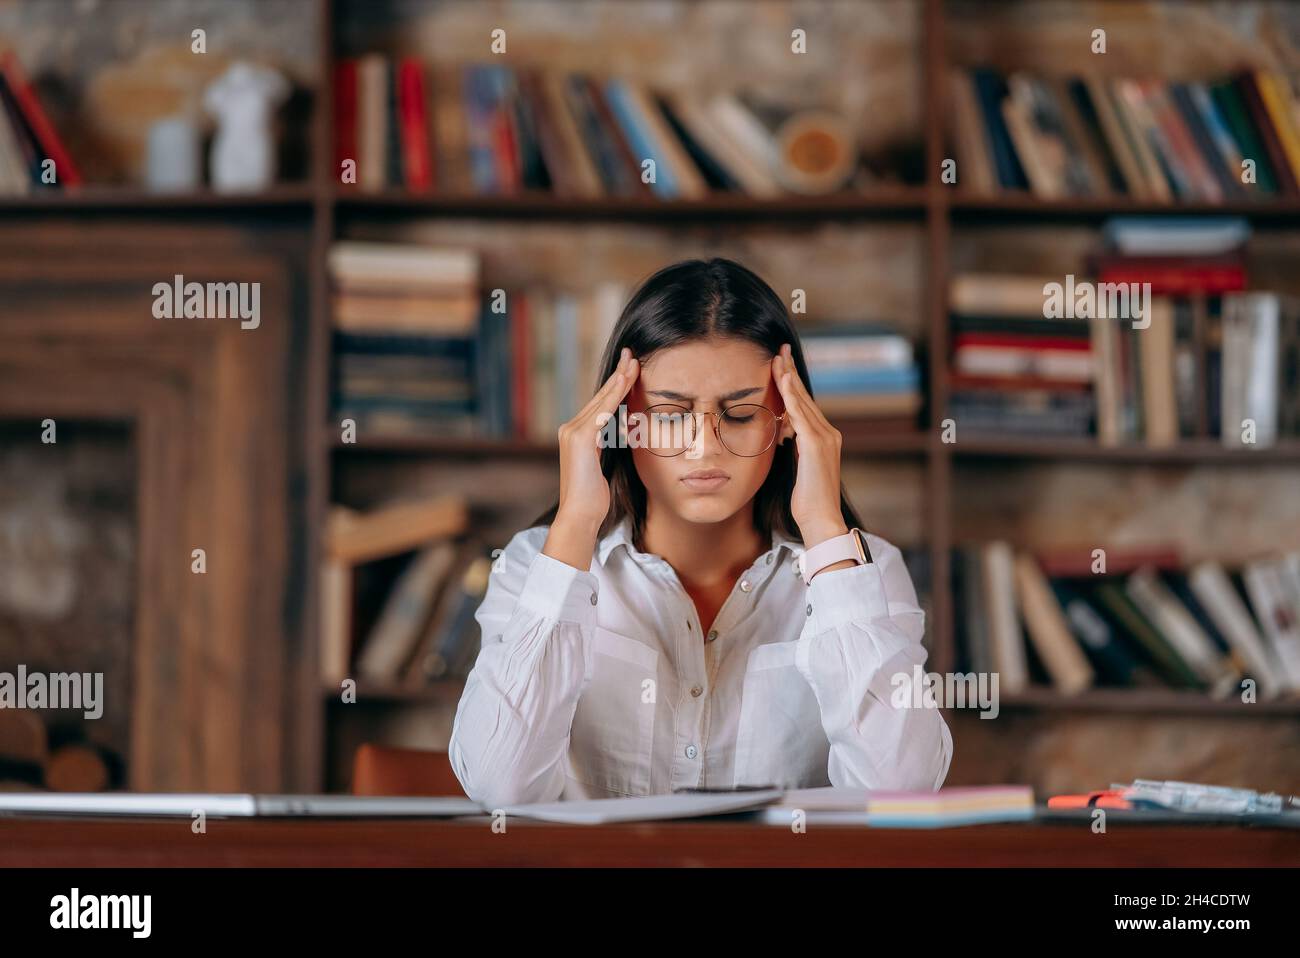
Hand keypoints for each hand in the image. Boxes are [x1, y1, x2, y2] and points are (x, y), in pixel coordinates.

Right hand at [545, 347, 639, 569]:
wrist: (579, 516)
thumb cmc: (592, 497)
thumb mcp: (601, 465)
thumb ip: (605, 445)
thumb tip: (620, 431)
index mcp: (577, 434)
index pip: (600, 405)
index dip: (615, 386)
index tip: (629, 369)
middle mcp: (571, 429)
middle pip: (600, 396)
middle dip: (618, 375)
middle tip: (632, 355)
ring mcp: (573, 432)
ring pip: (602, 400)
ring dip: (619, 380)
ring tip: (633, 362)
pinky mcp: (580, 439)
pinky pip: (602, 412)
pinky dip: (614, 396)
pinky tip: (625, 382)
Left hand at [773, 344, 849, 548]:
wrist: (820, 518)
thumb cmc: (807, 499)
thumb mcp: (799, 466)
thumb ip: (795, 446)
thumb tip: (783, 432)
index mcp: (824, 438)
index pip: (805, 405)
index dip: (793, 384)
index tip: (782, 365)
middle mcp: (829, 434)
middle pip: (805, 397)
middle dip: (791, 372)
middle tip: (780, 350)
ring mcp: (825, 438)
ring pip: (803, 401)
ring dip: (789, 378)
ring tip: (778, 358)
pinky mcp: (816, 445)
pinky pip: (801, 415)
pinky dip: (792, 396)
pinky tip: (784, 380)